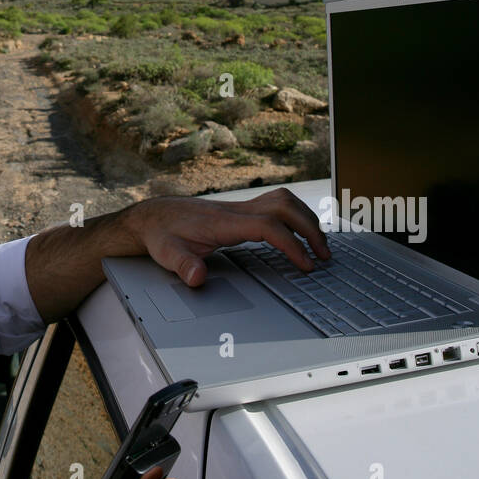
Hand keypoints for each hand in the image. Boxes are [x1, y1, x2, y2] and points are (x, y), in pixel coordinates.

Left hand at [122, 188, 331, 287]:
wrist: (154, 217)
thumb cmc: (162, 234)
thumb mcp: (166, 254)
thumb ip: (182, 265)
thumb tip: (197, 277)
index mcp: (224, 222)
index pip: (268, 226)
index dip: (292, 244)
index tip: (307, 264)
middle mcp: (237, 210)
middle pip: (285, 207)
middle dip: (310, 228)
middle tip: (324, 255)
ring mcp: (241, 208)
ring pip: (284, 201)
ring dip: (306, 219)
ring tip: (320, 245)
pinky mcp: (241, 211)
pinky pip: (277, 206)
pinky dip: (295, 217)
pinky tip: (300, 235)